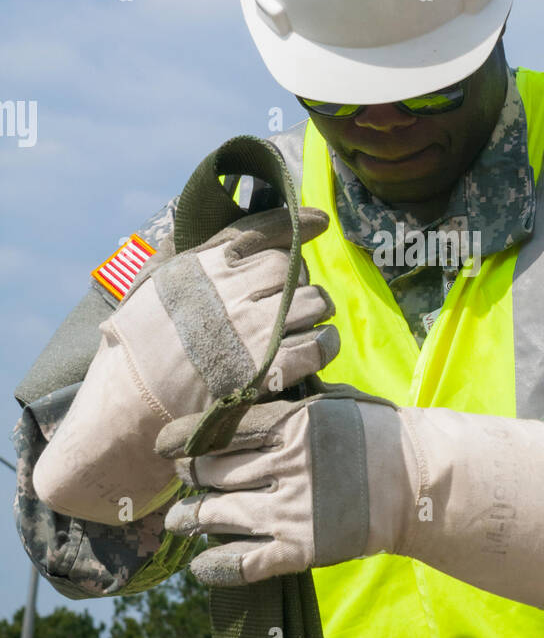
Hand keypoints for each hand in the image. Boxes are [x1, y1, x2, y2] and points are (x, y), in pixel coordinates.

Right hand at [33, 208, 338, 524]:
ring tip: (311, 322)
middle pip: (287, 267)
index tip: (319, 222)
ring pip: (310, 301)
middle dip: (297, 279)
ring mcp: (247, 331)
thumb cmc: (128, 358)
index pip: (256, 231)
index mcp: (198, 269)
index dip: (293, 224)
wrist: (124, 414)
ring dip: (316, 309)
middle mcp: (225, 292)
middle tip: (297, 297)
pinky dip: (325, 344)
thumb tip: (174, 237)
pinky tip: (321, 347)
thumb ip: (162, 264)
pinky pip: (316, 345)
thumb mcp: (138, 297)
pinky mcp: (264, 371)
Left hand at [155, 386, 543, 609]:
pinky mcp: (302, 547)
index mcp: (291, 422)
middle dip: (189, 476)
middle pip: (214, 470)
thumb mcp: (335, 401)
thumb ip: (293, 402)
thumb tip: (255, 392)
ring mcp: (291, 507)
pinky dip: (218, 566)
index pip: (222, 428)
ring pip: (219, 514)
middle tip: (178, 480)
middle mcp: (284, 463)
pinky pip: (247, 560)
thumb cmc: (381, 433)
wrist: (420, 479)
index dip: (185, 439)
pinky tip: (201, 566)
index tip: (166, 446)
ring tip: (177, 522)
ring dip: (191, 519)